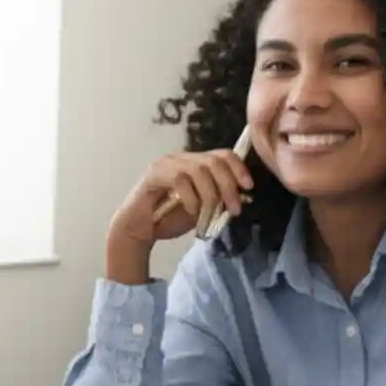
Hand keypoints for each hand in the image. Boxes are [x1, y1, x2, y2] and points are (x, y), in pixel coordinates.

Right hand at [109, 147, 253, 246]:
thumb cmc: (168, 219)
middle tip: (234, 208)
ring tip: (212, 214)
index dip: (239, 168)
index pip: (222, 154)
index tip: (248, 186)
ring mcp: (167, 164)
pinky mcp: (154, 174)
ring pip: (199, 170)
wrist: (137, 230)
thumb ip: (218, 201)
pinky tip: (192, 212)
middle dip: (229, 185)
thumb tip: (242, 198)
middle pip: (214, 161)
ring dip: (211, 194)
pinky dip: (191, 199)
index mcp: (194, 163)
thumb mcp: (201, 209)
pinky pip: (181, 180)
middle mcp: (181, 158)